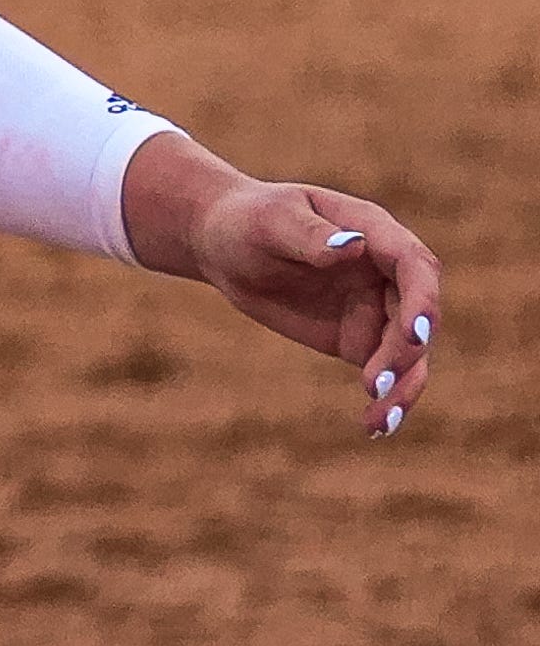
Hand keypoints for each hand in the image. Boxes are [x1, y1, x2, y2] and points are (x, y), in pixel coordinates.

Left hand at [125, 136, 439, 435]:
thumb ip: (311, 236)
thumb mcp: (271, 221)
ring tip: (378, 421)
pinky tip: (374, 425)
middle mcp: (385, 273)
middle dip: (404, 351)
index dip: (422, 300)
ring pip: (408, 352)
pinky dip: (385, 399)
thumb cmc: (248, 220)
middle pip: (416, 315)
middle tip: (375, 384)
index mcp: (375, 232)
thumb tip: (354, 245)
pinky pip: (384, 370)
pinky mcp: (357, 338)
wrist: (222, 244)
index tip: (415, 334)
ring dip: (402, 386)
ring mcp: (376, 307)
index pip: (414, 266)